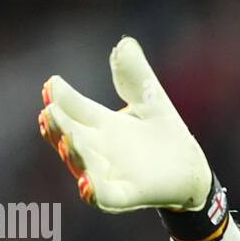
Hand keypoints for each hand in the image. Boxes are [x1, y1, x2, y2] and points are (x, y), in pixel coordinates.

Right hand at [38, 36, 210, 211]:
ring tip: (68, 139)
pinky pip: (105, 197)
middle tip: (48, 112)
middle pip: (70, 136)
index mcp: (101, 124)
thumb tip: (124, 43)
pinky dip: (94, 191)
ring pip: (83, 165)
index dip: (61, 98)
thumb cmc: (164, 134)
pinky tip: (85, 183)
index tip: (52, 84)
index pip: (74, 109)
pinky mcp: (128, 194)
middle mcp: (99, 149)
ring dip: (73, 154)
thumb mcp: (150, 99)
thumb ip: (136, 75)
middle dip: (57, 126)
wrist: (191, 170)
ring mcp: (111, 173)